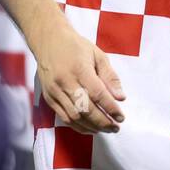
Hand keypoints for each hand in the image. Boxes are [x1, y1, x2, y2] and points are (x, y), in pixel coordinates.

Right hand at [30, 14, 125, 133]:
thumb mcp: (98, 55)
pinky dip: (78, 126)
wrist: (48, 40)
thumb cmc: (75, 46)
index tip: (121, 117)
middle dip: (103, 122)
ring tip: (105, 129)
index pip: (98, 94)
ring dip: (91, 127)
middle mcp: (65, 82)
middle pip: (86, 109)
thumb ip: (110, 77)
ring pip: (74, 116)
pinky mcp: (49, 98)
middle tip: (115, 127)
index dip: (111, 109)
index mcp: (80, 69)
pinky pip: (64, 117)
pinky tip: (90, 128)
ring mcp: (55, 91)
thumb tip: (120, 98)